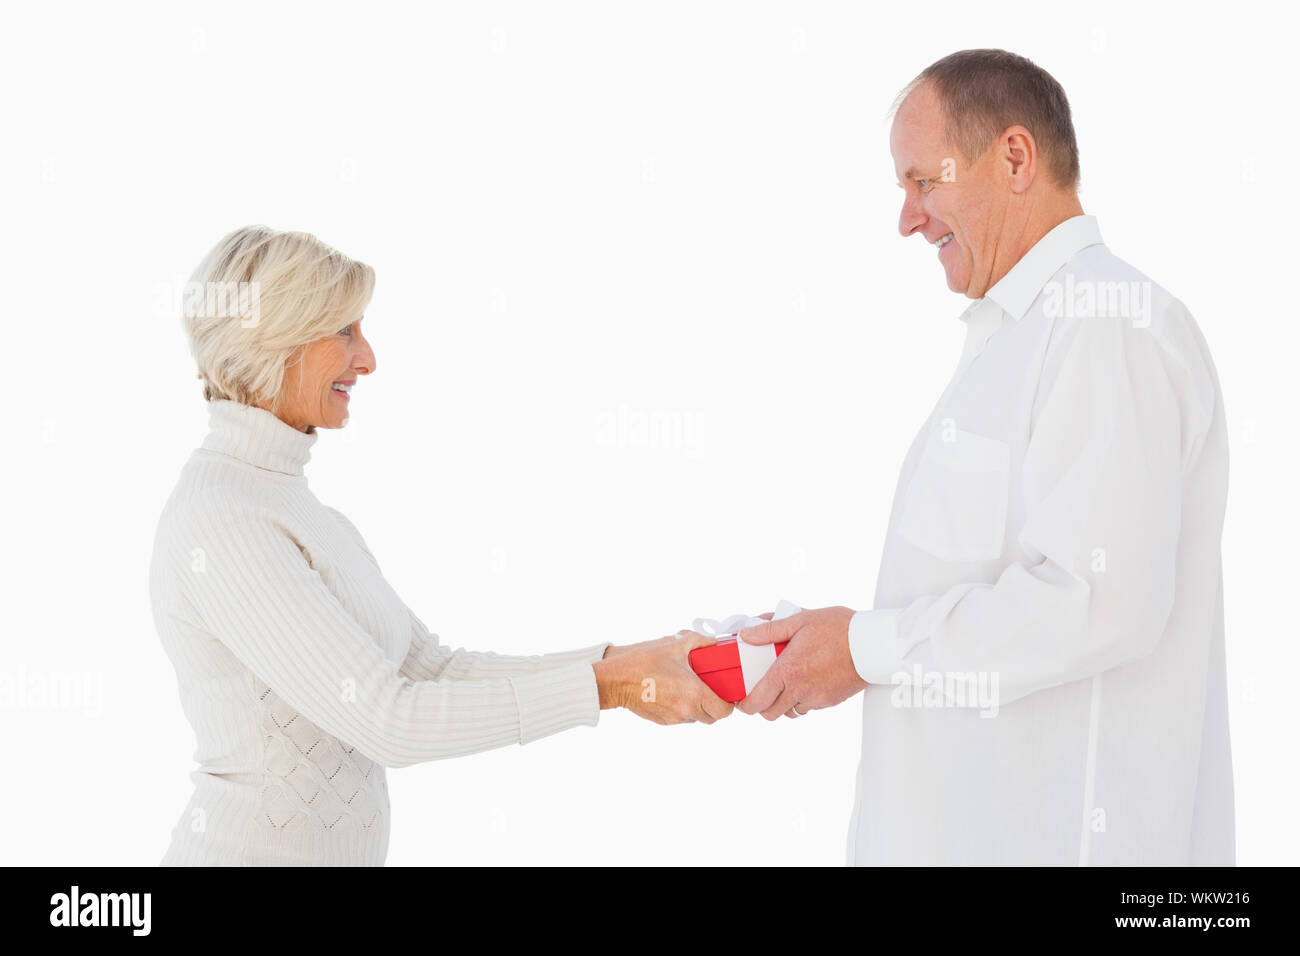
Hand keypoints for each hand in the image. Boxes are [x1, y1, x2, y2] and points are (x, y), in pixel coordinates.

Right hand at [593, 631, 734, 724]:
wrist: (615, 680)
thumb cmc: (644, 662)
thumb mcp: (674, 645)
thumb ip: (698, 641)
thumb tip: (712, 642)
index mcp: (694, 693)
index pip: (724, 710)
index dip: (728, 703)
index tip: (725, 692)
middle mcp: (686, 710)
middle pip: (712, 717)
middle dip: (714, 705)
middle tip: (710, 689)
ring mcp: (673, 718)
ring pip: (695, 719)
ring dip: (698, 708)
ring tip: (690, 688)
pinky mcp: (661, 721)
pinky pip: (680, 718)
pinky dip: (682, 708)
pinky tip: (674, 692)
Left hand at [735, 606, 865, 719]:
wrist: (872, 643)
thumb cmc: (838, 628)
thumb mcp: (800, 621)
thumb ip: (770, 630)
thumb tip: (746, 635)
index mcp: (788, 671)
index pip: (758, 700)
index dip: (746, 705)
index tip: (743, 700)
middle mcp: (800, 689)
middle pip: (771, 713)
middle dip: (763, 706)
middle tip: (762, 691)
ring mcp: (817, 698)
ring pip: (791, 712)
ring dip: (784, 703)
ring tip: (787, 684)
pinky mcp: (831, 701)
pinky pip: (810, 707)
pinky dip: (803, 700)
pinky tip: (807, 682)